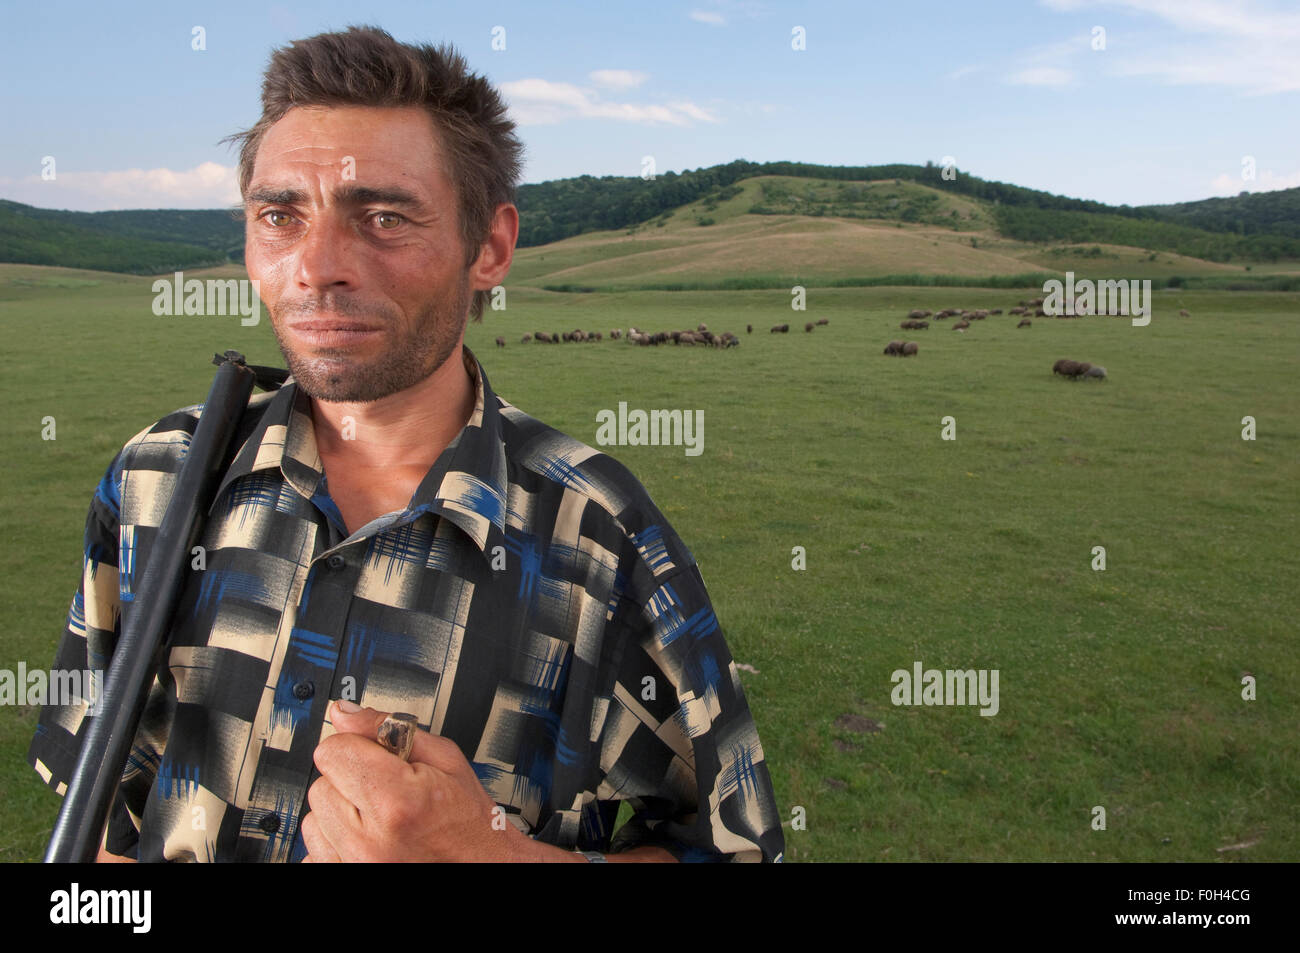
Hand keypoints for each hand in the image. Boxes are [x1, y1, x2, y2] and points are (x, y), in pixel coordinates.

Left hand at [300, 700, 531, 861]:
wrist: (482, 866)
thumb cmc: (468, 822)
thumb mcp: (445, 760)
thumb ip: (388, 730)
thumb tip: (344, 713)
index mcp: (396, 801)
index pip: (332, 751)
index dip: (356, 746)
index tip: (376, 755)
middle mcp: (369, 840)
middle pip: (321, 784)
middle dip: (350, 778)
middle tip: (386, 788)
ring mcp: (354, 865)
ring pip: (314, 817)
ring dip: (341, 811)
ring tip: (378, 816)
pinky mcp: (343, 877)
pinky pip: (314, 849)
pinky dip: (335, 839)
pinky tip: (366, 837)